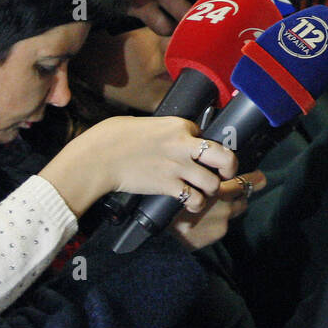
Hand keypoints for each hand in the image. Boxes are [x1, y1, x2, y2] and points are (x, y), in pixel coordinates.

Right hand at [39, 116, 238, 217]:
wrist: (98, 158)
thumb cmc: (114, 137)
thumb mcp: (147, 124)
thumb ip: (166, 131)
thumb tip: (172, 137)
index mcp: (180, 125)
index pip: (205, 135)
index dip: (203, 146)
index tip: (198, 154)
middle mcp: (185, 145)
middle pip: (225, 157)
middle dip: (230, 168)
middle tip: (225, 174)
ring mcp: (179, 167)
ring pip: (213, 183)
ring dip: (211, 190)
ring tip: (205, 192)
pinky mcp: (169, 186)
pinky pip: (195, 198)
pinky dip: (196, 203)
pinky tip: (191, 203)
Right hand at [171, 170, 265, 250]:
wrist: (161, 236)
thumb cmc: (168, 203)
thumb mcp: (184, 184)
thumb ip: (201, 175)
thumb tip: (209, 164)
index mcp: (219, 189)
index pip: (244, 182)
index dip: (254, 179)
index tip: (261, 177)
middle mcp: (226, 206)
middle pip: (243, 197)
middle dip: (241, 193)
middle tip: (238, 189)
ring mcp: (223, 222)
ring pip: (234, 211)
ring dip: (229, 207)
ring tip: (216, 205)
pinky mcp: (217, 235)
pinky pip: (222, 225)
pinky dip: (217, 221)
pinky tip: (205, 220)